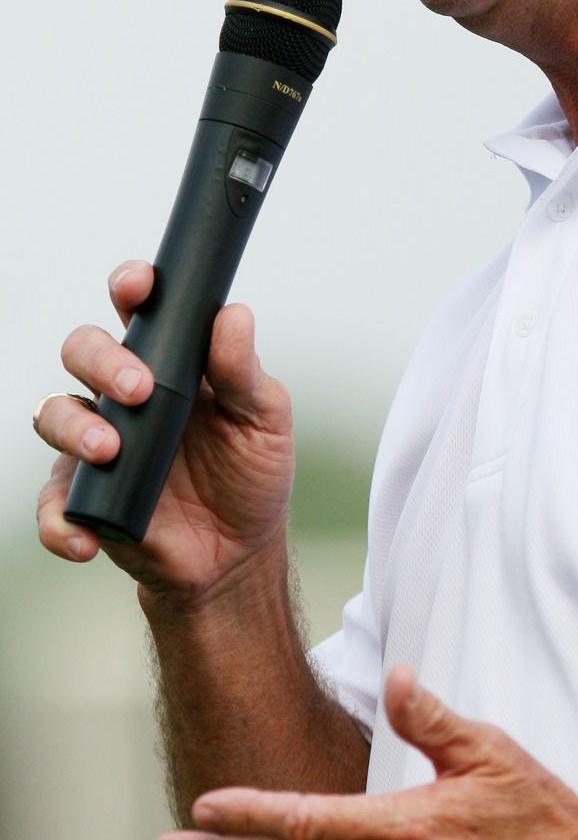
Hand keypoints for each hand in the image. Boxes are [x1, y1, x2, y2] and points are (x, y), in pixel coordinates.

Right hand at [34, 259, 293, 602]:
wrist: (238, 553)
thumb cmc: (250, 474)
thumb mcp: (263, 422)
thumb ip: (244, 372)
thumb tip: (233, 315)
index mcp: (169, 364)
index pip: (138, 311)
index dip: (130, 287)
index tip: (137, 286)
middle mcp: (123, 396)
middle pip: (83, 350)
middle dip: (101, 359)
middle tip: (137, 389)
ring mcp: (97, 445)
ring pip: (53, 413)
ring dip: (73, 427)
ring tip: (109, 450)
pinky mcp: (83, 498)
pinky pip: (52, 503)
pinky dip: (59, 519)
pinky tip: (86, 535)